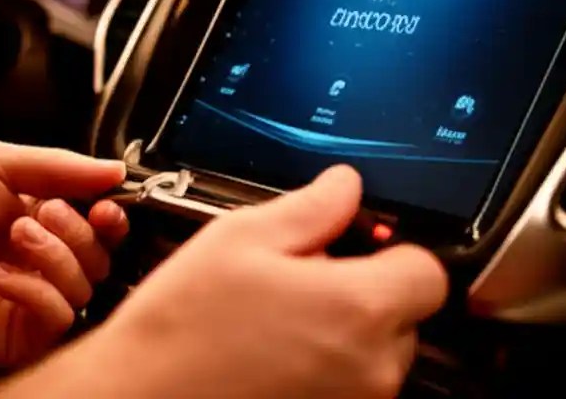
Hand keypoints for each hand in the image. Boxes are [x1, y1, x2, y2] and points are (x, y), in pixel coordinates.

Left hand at [0, 141, 129, 366]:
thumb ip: (59, 164)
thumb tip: (116, 169)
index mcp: (44, 217)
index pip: (103, 220)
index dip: (112, 213)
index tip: (104, 205)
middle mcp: (45, 258)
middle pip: (102, 252)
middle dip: (77, 230)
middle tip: (39, 215)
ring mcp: (37, 297)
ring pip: (86, 283)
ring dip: (53, 255)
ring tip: (11, 239)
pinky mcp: (26, 333)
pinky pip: (60, 315)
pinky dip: (34, 290)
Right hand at [0, 165, 446, 398]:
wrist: (137, 398)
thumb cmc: (181, 328)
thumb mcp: (240, 238)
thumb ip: (311, 208)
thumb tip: (345, 187)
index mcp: (358, 309)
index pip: (428, 272)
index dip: (393, 252)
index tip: (358, 248)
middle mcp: (370, 368)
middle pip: (402, 317)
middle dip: (360, 295)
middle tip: (298, 284)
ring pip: (374, 358)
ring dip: (341, 337)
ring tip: (274, 325)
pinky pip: (346, 390)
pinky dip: (320, 374)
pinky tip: (270, 359)